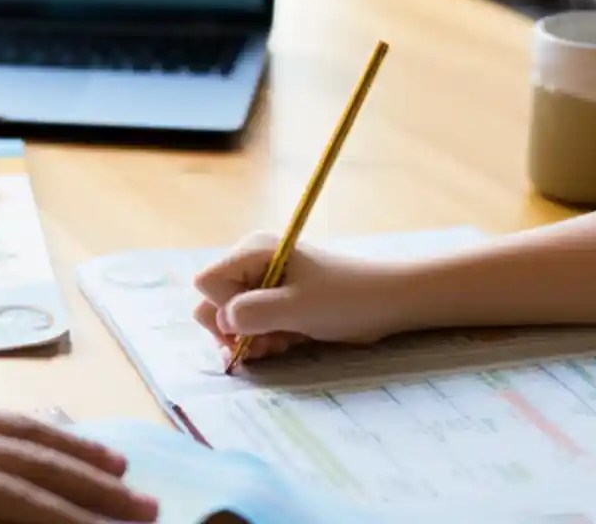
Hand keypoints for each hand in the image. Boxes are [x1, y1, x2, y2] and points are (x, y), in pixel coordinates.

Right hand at [193, 234, 404, 363]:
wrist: (388, 302)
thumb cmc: (346, 299)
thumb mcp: (297, 308)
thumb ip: (252, 313)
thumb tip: (222, 322)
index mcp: (252, 251)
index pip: (207, 284)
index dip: (223, 310)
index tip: (255, 324)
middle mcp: (251, 262)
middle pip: (215, 302)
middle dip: (236, 330)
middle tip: (267, 344)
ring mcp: (263, 280)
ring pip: (233, 318)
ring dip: (253, 338)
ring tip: (282, 343)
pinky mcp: (276, 298)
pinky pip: (253, 323)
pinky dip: (266, 338)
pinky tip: (288, 342)